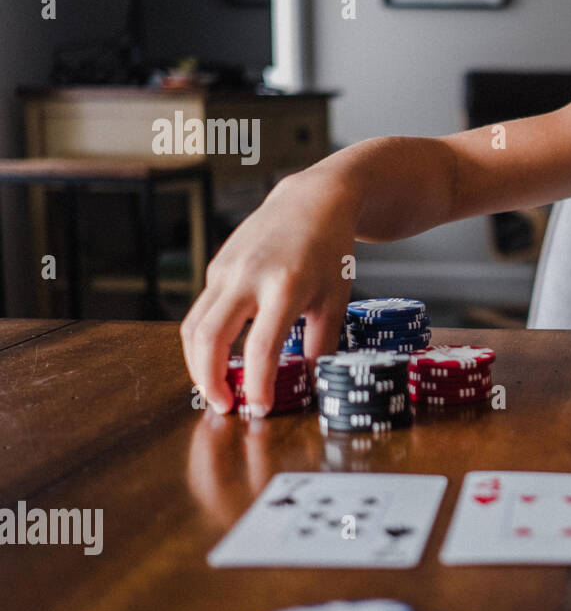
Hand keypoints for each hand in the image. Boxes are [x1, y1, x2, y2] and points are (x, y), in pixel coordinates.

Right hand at [180, 171, 359, 415]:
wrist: (313, 201)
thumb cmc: (331, 251)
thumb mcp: (335, 300)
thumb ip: (321, 344)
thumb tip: (311, 387)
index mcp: (286, 285)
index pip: (261, 346)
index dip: (257, 383)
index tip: (259, 410)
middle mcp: (248, 276)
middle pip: (209, 337)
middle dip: (209, 379)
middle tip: (224, 407)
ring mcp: (226, 269)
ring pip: (194, 326)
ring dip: (198, 364)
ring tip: (218, 390)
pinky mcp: (216, 267)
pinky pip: (201, 311)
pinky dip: (204, 341)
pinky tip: (221, 358)